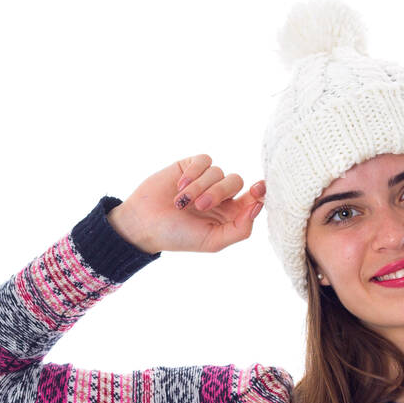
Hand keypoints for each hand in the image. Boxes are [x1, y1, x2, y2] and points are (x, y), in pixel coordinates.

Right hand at [107, 155, 264, 254]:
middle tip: (200, 206)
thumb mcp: (213, 241)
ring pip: (218, 171)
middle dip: (219, 192)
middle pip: (236, 181)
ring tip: (181, 202)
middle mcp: (220, 195)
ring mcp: (205, 179)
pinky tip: (180, 186)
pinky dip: (194, 173)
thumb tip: (257, 207)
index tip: (259, 187)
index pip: (253, 197)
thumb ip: (240, 229)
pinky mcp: (190, 167)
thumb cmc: (178, 237)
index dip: (260, 190)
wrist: (143, 224)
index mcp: (230, 214)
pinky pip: (204, 161)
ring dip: (199, 187)